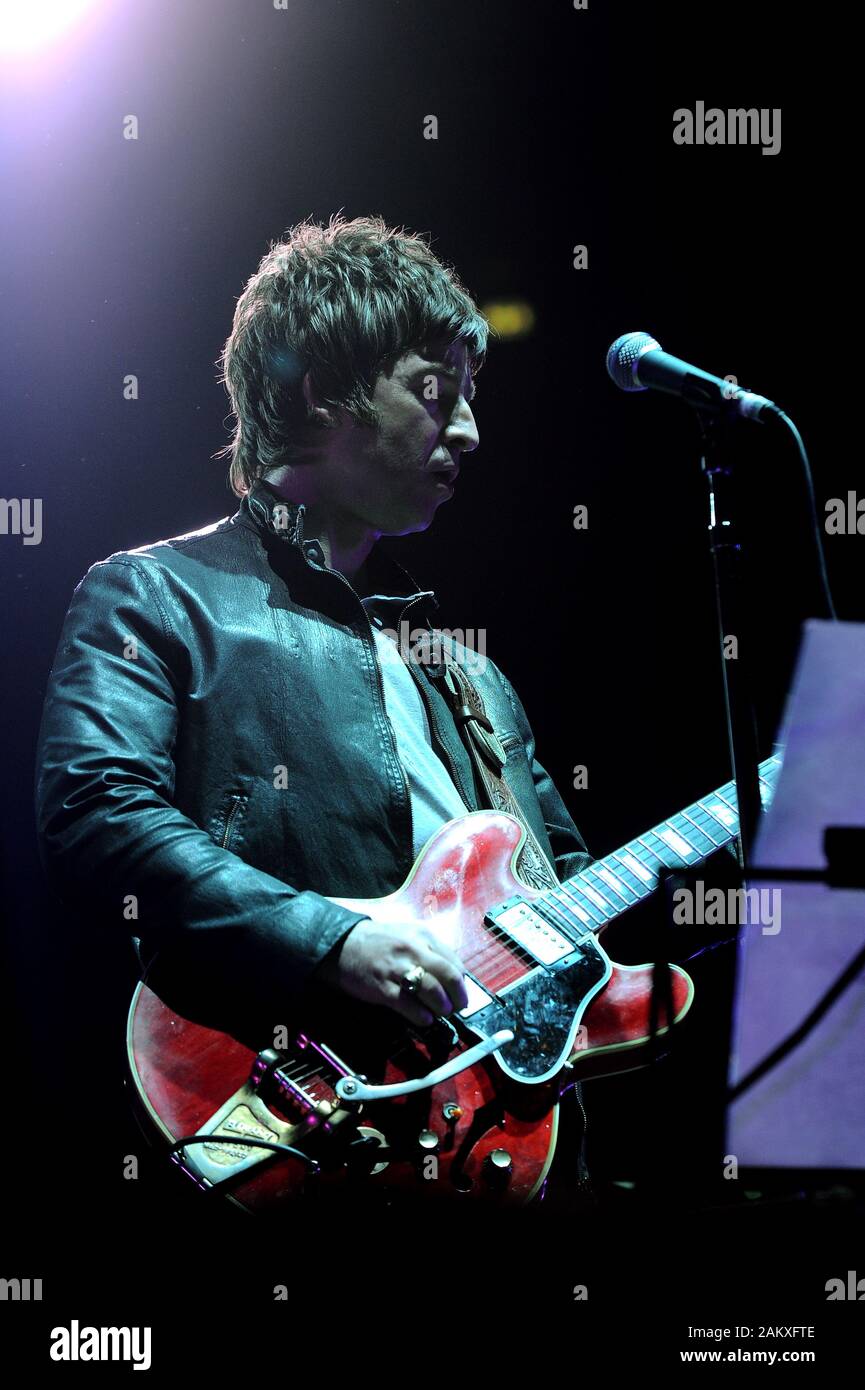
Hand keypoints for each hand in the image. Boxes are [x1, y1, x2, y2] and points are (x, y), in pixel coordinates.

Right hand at [316, 919, 468, 1027]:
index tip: (461, 993)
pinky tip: (425, 1019)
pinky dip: (422, 1015)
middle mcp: (413, 949)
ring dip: (442, 1006)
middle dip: (458, 996)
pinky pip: (409, 1004)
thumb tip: (453, 976)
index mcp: (423, 936)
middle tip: (458, 1007)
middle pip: (448, 975)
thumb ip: (430, 951)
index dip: (463, 982)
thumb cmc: (379, 942)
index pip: (454, 962)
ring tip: (441, 1012)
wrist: (343, 944)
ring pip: (432, 990)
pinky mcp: (383, 987)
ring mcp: (397, 968)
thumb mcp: (408, 935)